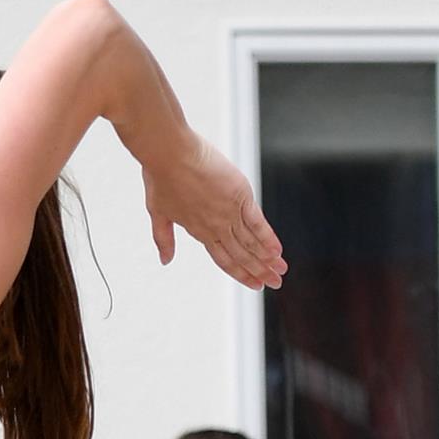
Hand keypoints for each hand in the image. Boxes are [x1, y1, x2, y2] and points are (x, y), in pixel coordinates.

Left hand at [141, 130, 286, 289]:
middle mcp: (216, 226)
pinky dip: (268, 237)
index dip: (239, 273)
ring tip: (281, 271)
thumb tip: (165, 260)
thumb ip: (163, 238)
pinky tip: (278, 250)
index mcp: (198, 231)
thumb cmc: (161, 176)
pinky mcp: (240, 196)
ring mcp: (229, 213)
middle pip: (242, 255)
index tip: (253, 284)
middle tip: (275, 283)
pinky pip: (257, 222)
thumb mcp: (157, 212)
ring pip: (251, 242)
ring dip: (268, 259)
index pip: (223, 259)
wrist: (170, 154)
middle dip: (259, 271)